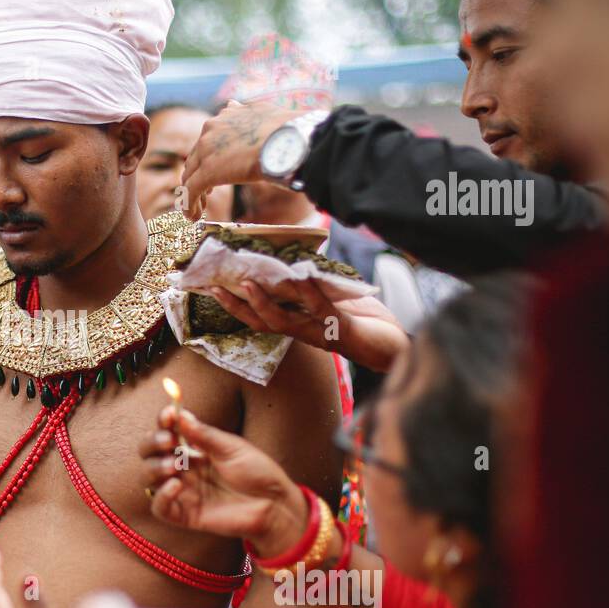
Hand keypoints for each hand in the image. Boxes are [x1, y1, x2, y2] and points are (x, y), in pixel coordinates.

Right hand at [139, 406, 308, 557]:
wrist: (275, 504)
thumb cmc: (258, 472)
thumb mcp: (233, 447)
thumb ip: (205, 435)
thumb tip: (181, 415)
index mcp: (194, 448)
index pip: (167, 431)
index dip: (163, 421)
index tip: (169, 415)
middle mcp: (184, 468)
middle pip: (149, 453)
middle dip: (152, 443)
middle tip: (168, 441)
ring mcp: (183, 491)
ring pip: (148, 478)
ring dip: (154, 467)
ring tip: (174, 466)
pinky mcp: (186, 515)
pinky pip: (160, 508)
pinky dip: (161, 496)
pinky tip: (175, 486)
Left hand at [179, 100, 302, 218]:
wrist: (291, 139)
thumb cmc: (288, 130)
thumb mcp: (263, 114)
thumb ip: (244, 114)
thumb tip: (233, 105)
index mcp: (225, 116)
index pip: (208, 140)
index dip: (208, 158)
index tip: (215, 172)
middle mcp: (211, 129)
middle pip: (195, 157)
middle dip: (199, 175)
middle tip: (207, 193)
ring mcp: (207, 150)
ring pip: (190, 175)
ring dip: (193, 193)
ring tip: (198, 208)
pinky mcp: (208, 171)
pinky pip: (191, 191)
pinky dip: (189, 205)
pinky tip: (193, 216)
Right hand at [209, 278, 408, 372]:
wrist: (397, 348)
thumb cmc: (366, 321)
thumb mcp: (334, 298)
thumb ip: (314, 285)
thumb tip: (295, 258)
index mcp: (299, 326)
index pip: (259, 318)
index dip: (234, 305)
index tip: (212, 288)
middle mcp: (304, 334)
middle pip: (261, 323)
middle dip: (236, 306)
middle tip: (214, 287)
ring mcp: (321, 334)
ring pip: (283, 322)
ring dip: (263, 302)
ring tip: (248, 282)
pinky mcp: (342, 330)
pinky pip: (321, 310)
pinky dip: (310, 292)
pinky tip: (302, 274)